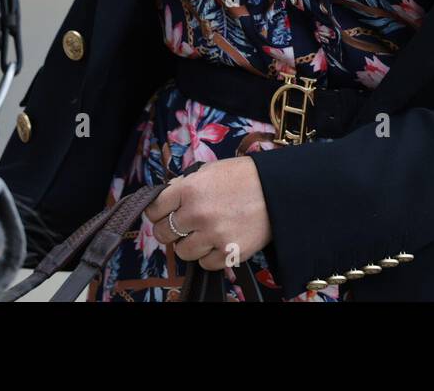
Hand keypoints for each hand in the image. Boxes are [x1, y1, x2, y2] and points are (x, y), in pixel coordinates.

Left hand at [144, 156, 272, 270]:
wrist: (279, 189)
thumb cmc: (246, 177)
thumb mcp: (211, 170)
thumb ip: (186, 184)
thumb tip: (167, 198)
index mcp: (190, 189)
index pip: (154, 209)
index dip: (158, 212)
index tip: (165, 214)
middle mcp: (197, 213)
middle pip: (163, 233)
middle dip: (171, 229)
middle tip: (185, 225)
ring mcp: (213, 235)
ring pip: (182, 252)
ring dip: (190, 244)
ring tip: (205, 233)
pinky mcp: (229, 252)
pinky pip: (205, 263)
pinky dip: (210, 255)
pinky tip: (220, 241)